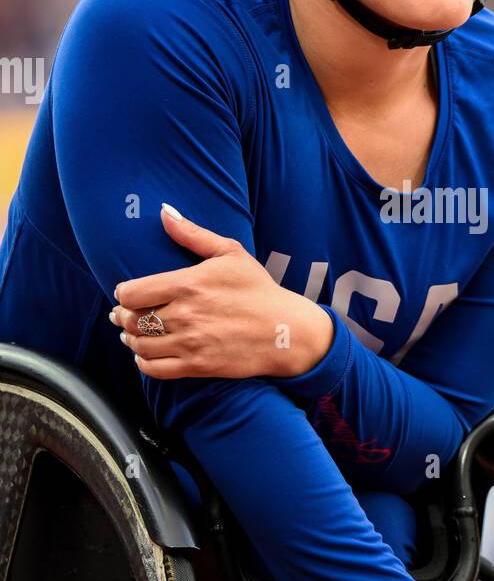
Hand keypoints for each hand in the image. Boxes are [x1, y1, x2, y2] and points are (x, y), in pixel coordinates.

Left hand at [109, 204, 333, 379]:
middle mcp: (184, 315)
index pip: (131, 293)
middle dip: (122, 316)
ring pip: (139, 345)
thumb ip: (193, 234)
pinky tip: (146, 354)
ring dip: (130, 339)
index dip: (123, 293)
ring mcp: (190, 343)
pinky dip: (143, 362)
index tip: (127, 293)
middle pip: (130, 319)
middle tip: (123, 314)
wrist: (285, 330)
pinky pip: (154, 368)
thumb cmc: (258, 289)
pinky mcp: (197, 366)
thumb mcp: (230, 253)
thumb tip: (164, 212)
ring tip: (131, 334)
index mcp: (188, 284)